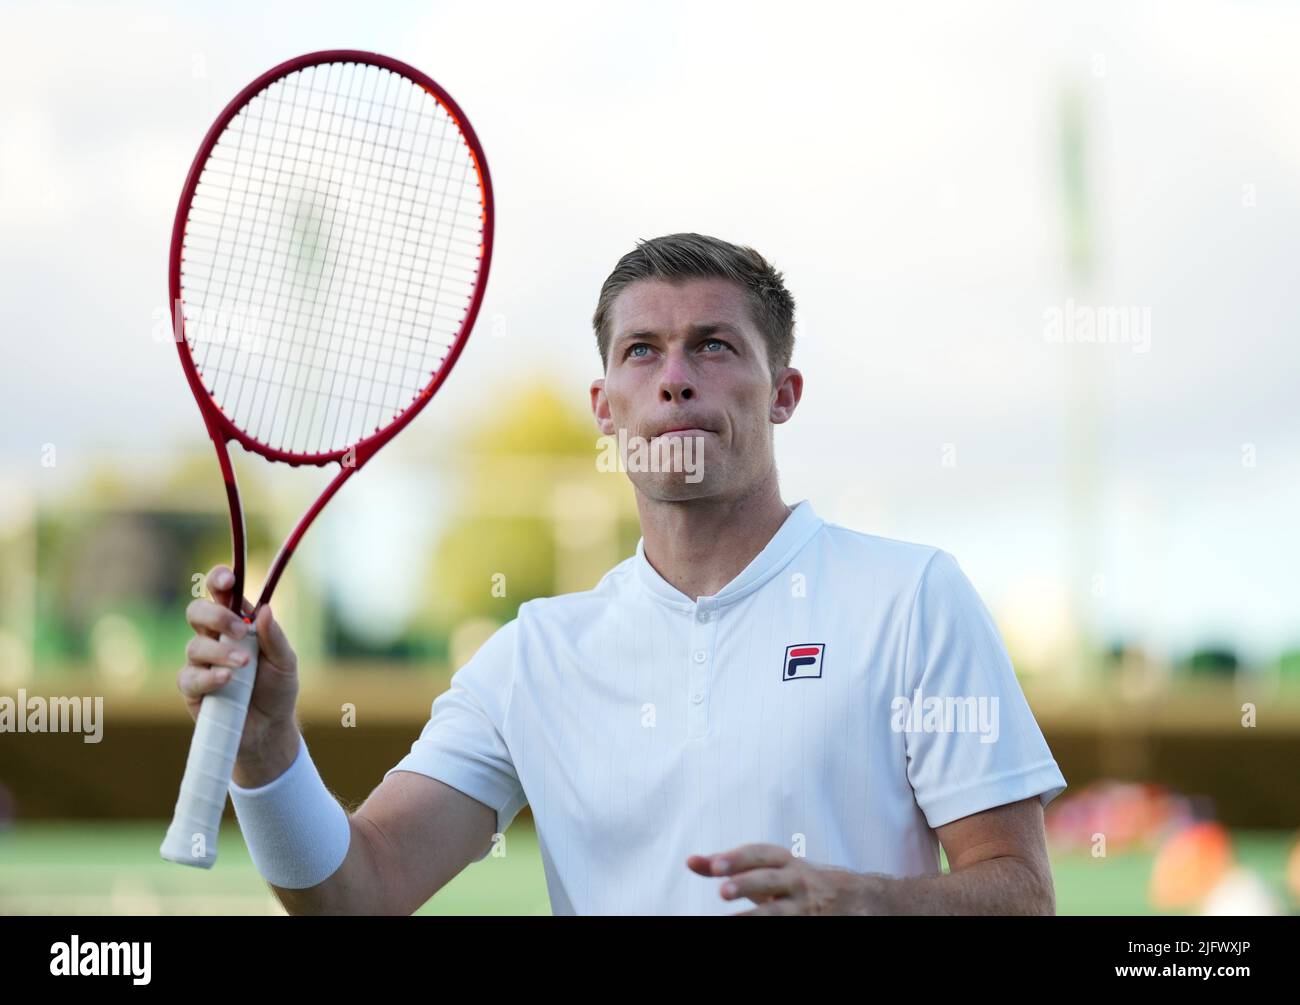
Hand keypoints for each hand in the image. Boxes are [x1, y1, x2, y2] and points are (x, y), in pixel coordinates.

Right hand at [178, 564, 299, 786]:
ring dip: (220, 652)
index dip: (219, 580)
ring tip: (243, 665)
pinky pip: (190, 677)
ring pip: (194, 645)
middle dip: (215, 616)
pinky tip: (226, 680)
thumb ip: (273, 637)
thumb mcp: (285, 662)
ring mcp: (200, 663)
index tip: (227, 579)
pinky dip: (209, 676)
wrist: (269, 729)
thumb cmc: (277, 690)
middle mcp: (214, 638)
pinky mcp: (192, 688)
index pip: (221, 594)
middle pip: (196, 612)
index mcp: (237, 624)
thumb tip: (264, 610)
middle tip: (238, 629)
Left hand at [687, 843, 874, 915]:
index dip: (737, 858)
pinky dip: (769, 929)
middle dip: (746, 883)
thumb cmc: (794, 880)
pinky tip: (748, 930)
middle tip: (722, 891)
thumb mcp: (767, 868)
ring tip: (732, 922)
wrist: (856, 898)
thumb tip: (690, 862)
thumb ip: (729, 866)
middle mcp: (796, 880)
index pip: (759, 854)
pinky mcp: (812, 925)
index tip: (714, 866)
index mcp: (785, 861)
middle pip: (769, 880)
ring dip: (756, 916)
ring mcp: (805, 906)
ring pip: (779, 911)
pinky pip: (786, 927)